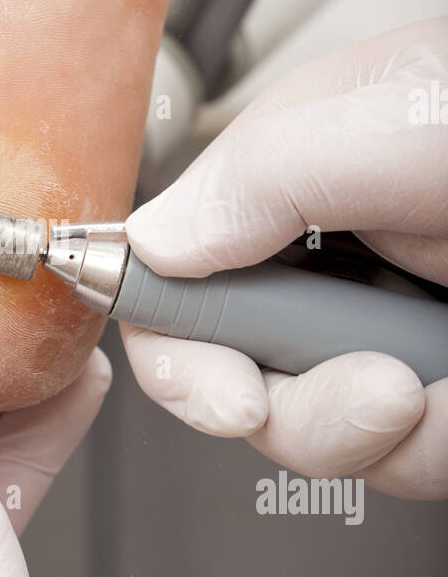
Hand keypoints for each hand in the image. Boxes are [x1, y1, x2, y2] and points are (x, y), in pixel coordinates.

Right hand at [123, 17, 447, 499]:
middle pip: (242, 385)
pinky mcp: (442, 386)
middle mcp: (331, 265)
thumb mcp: (394, 120)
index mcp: (290, 189)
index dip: (183, 354)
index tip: (230, 395)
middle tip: (375, 389)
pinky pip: (414, 457)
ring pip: (330, 437)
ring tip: (439, 383)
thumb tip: (156, 241)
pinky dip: (445, 443)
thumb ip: (260, 177)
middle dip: (305, 414)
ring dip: (388, 433)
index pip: (178, 288)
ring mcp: (390, 332)